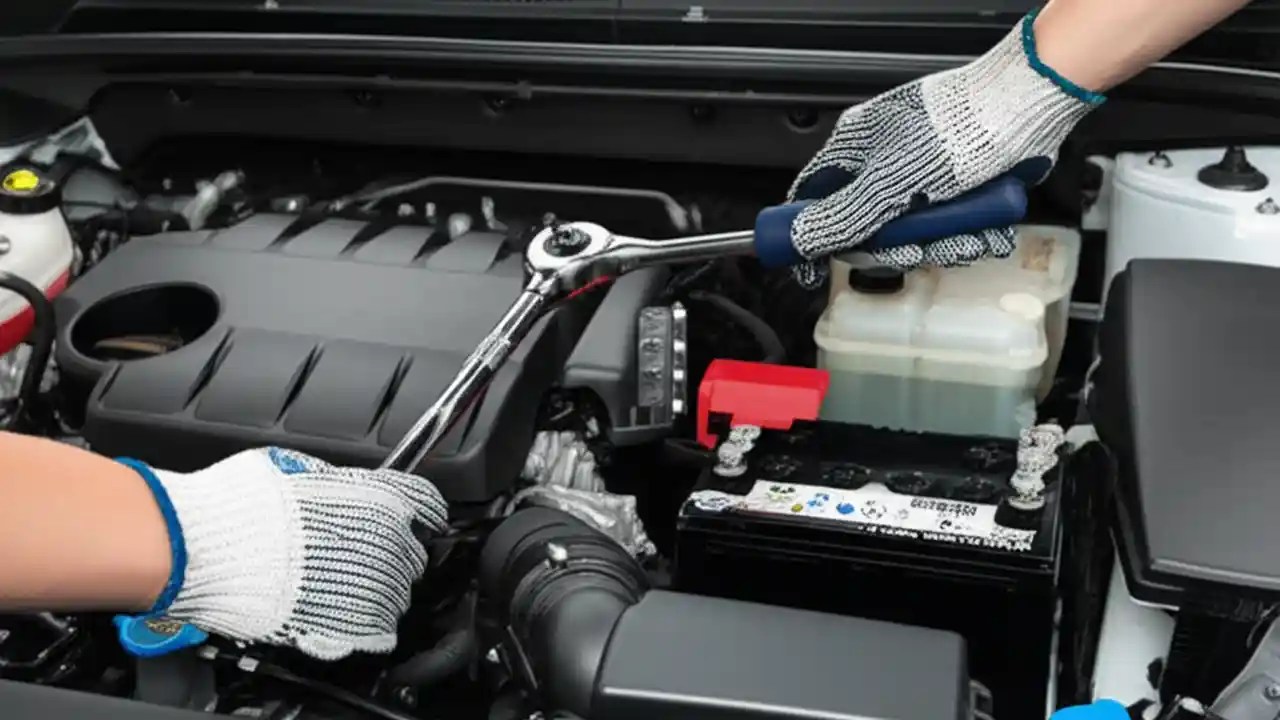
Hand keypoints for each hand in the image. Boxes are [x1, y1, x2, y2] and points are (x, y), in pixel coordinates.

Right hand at [131, 447, 447, 660]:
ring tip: (347, 588)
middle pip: (413, 552)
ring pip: (398, 593)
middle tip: (362, 555)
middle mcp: (383, 539)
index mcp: (376, 496)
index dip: (424, 512)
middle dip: (394, 553)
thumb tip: (341, 485)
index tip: (425, 519)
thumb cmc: (238, 503)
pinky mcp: (346, 624)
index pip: (426, 504)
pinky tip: (350, 620)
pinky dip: (369, 628)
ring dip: (381, 591)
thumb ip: (334, 483)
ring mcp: (367, 584)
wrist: (203, 546)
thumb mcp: (295, 468)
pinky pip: (379, 631)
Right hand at [787, 11, 1101, 282]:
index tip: (812, 273)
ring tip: (968, 239)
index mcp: (854, 150)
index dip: (811, 238)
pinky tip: (986, 232)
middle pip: (870, 228)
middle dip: (900, 248)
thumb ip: (842, 219)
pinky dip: (970, 235)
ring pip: (916, 233)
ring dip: (944, 246)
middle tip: (916, 252)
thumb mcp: (887, 186)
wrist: (1027, 110)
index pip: (814, 200)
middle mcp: (884, 161)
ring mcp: (922, 173)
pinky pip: (952, 226)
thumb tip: (800, 242)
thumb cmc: (957, 131)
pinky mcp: (958, 184)